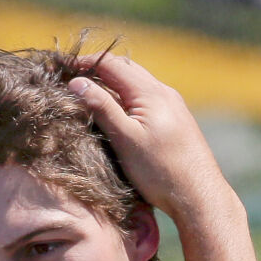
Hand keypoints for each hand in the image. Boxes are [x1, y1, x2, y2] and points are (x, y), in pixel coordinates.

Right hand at [68, 55, 233, 223]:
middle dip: (98, 71)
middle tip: (73, 81)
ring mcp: (173, 106)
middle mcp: (165, 93)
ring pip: (137, 85)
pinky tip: (118, 116)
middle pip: (125, 69)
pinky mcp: (177, 121)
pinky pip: (147, 100)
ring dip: (113, 85)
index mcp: (151, 92)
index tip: (62, 69)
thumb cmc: (161, 171)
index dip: (85, 63)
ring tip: (90, 97)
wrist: (199, 196)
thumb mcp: (126, 139)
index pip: (112, 64)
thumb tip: (77, 82)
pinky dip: (128, 100)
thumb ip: (102, 108)